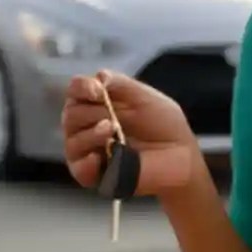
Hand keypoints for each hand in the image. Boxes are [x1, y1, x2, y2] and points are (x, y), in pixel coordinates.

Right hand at [61, 70, 200, 196]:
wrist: (181, 157)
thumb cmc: (164, 126)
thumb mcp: (146, 98)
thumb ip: (122, 85)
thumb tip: (99, 77)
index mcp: (99, 104)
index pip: (76, 90)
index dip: (81, 87)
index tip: (97, 91)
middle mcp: (89, 126)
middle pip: (70, 114)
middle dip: (91, 112)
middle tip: (113, 117)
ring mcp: (90, 151)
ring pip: (72, 141)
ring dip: (91, 134)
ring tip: (111, 131)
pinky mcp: (96, 175)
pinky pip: (78, 169)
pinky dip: (86, 162)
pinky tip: (99, 158)